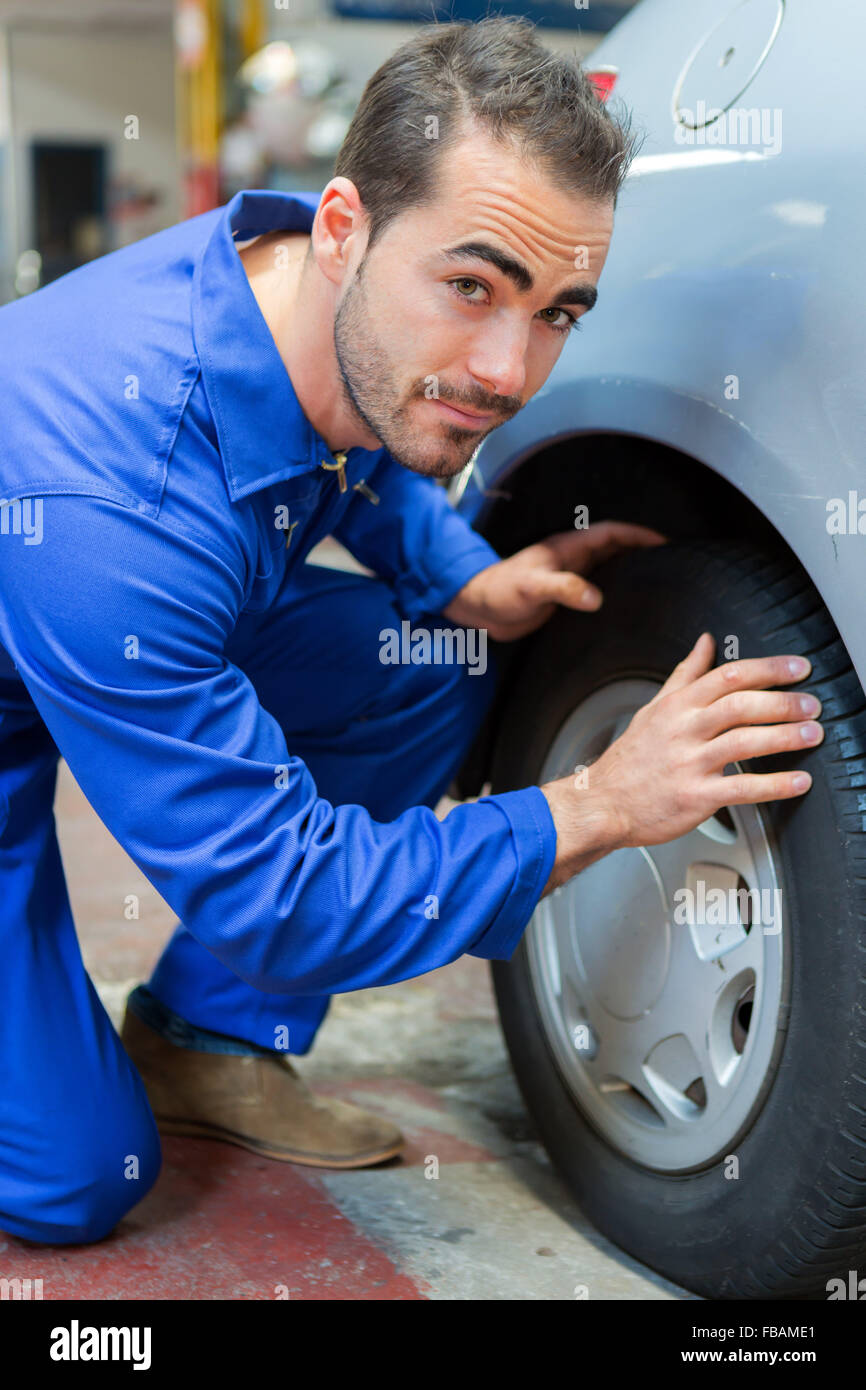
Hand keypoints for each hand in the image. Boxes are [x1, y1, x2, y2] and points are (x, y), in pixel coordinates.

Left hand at [441, 520, 666, 640]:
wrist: (478, 609)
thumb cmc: (499, 591)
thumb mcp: (532, 588)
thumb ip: (563, 589)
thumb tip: (596, 597)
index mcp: (568, 548)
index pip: (612, 533)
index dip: (639, 535)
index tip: (666, 542)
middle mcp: (572, 559)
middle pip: (616, 548)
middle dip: (643, 551)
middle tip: (672, 563)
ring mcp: (569, 576)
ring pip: (608, 567)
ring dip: (630, 570)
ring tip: (658, 583)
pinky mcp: (564, 596)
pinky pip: (597, 588)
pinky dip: (614, 591)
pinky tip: (625, 606)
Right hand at [540, 633, 823, 893]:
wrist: (602, 802)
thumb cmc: (630, 759)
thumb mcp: (654, 707)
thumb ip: (685, 675)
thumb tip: (705, 643)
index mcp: (677, 706)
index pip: (727, 676)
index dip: (767, 669)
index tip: (797, 668)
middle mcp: (684, 730)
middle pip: (739, 705)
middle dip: (782, 702)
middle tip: (811, 703)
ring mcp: (688, 763)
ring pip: (742, 742)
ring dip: (784, 737)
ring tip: (811, 733)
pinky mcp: (695, 797)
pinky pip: (741, 789)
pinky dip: (774, 785)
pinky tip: (796, 781)